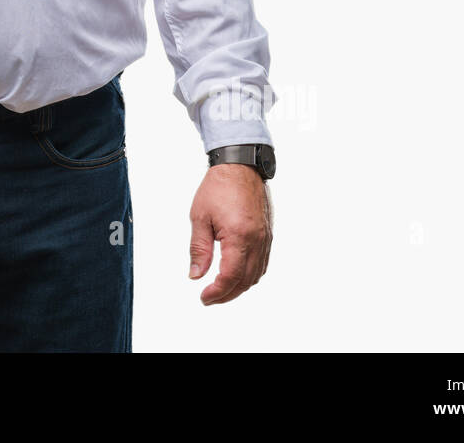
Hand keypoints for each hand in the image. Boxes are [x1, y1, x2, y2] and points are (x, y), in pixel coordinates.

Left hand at [188, 163, 272, 304]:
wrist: (240, 166)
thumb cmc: (219, 187)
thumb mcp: (200, 217)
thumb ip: (199, 249)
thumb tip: (195, 275)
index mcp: (239, 236)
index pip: (230, 276)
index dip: (216, 292)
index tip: (203, 297)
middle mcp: (257, 241)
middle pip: (246, 281)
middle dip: (227, 294)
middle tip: (209, 298)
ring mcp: (265, 238)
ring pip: (256, 275)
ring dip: (239, 287)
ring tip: (221, 289)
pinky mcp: (268, 235)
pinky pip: (262, 263)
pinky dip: (250, 275)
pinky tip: (237, 275)